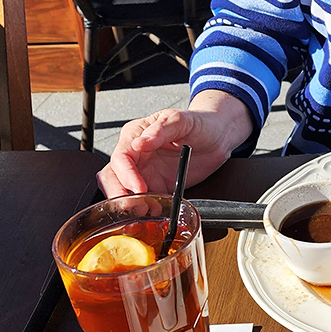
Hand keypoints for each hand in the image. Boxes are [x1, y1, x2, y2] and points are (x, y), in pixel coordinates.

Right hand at [97, 92, 253, 197]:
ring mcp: (144, 171)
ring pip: (122, 190)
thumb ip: (161, 129)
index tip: (139, 187)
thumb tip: (139, 142)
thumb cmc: (199, 122)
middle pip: (113, 176)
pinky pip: (143, 200)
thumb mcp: (182, 120)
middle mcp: (136, 154)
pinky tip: (155, 212)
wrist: (218, 136)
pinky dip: (144, 209)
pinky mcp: (155, 185)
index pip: (121, 156)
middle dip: (118, 193)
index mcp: (137, 133)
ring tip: (145, 211)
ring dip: (129, 203)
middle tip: (135, 206)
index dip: (126, 174)